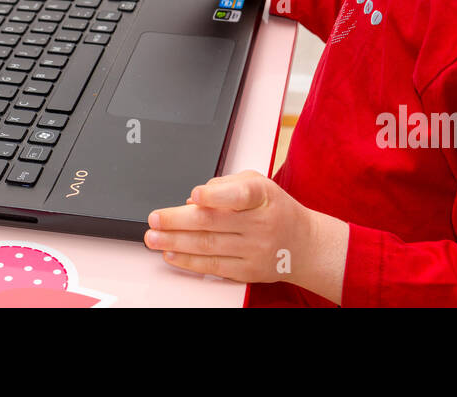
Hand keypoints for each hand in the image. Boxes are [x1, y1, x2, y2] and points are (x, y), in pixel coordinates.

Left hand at [143, 170, 315, 284]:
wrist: (303, 245)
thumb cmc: (274, 209)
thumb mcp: (258, 184)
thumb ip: (225, 185)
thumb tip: (193, 198)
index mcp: (262, 197)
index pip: (240, 194)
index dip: (215, 194)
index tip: (194, 194)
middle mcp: (260, 224)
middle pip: (213, 223)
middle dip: (177, 221)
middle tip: (154, 219)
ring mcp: (254, 250)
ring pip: (208, 246)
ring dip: (175, 242)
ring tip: (154, 238)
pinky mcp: (247, 271)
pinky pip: (213, 266)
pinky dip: (189, 261)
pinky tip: (171, 254)